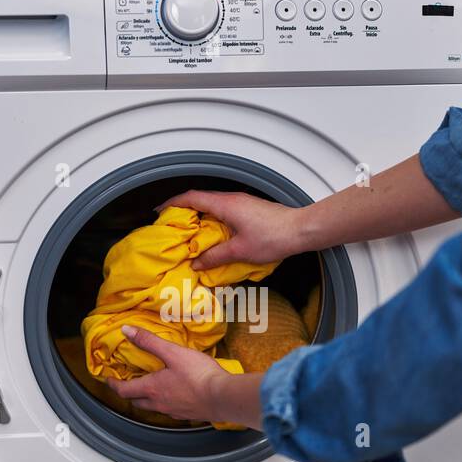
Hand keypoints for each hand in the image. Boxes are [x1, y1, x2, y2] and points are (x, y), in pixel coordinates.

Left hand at [107, 325, 262, 428]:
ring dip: (147, 400)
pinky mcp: (188, 415)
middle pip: (137, 402)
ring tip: (150, 389)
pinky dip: (165, 403)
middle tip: (127, 384)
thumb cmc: (198, 375)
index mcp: (152, 388)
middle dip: (129, 393)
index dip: (113, 384)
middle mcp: (159, 403)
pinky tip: (174, 396)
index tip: (109, 380)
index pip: (124, 390)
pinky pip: (170, 411)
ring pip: (153, 408)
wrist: (223, 396)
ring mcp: (174, 411)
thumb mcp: (172, 352)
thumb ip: (149, 341)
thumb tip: (127, 331)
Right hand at [157, 189, 307, 270]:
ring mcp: (241, 202)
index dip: (173, 204)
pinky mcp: (249, 209)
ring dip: (199, 216)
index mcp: (225, 204)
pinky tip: (213, 235)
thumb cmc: (274, 237)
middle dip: (183, 211)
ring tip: (189, 233)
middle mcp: (232, 199)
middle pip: (200, 199)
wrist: (301, 230)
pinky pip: (223, 210)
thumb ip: (215, 256)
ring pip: (212, 205)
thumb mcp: (240, 251)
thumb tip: (197, 263)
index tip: (160, 212)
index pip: (191, 198)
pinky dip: (212, 219)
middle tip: (171, 226)